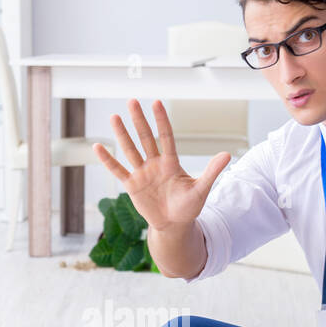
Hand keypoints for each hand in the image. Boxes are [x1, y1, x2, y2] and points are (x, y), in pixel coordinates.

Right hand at [92, 99, 230, 232]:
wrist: (174, 225)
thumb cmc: (189, 207)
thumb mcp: (201, 189)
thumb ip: (211, 171)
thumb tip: (228, 154)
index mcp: (171, 163)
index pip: (166, 137)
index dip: (161, 120)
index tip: (156, 103)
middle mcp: (155, 164)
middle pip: (146, 138)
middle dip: (139, 120)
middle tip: (132, 101)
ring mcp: (142, 173)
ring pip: (130, 150)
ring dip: (122, 134)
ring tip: (115, 117)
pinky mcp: (132, 185)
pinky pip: (118, 170)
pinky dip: (108, 160)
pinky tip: (98, 147)